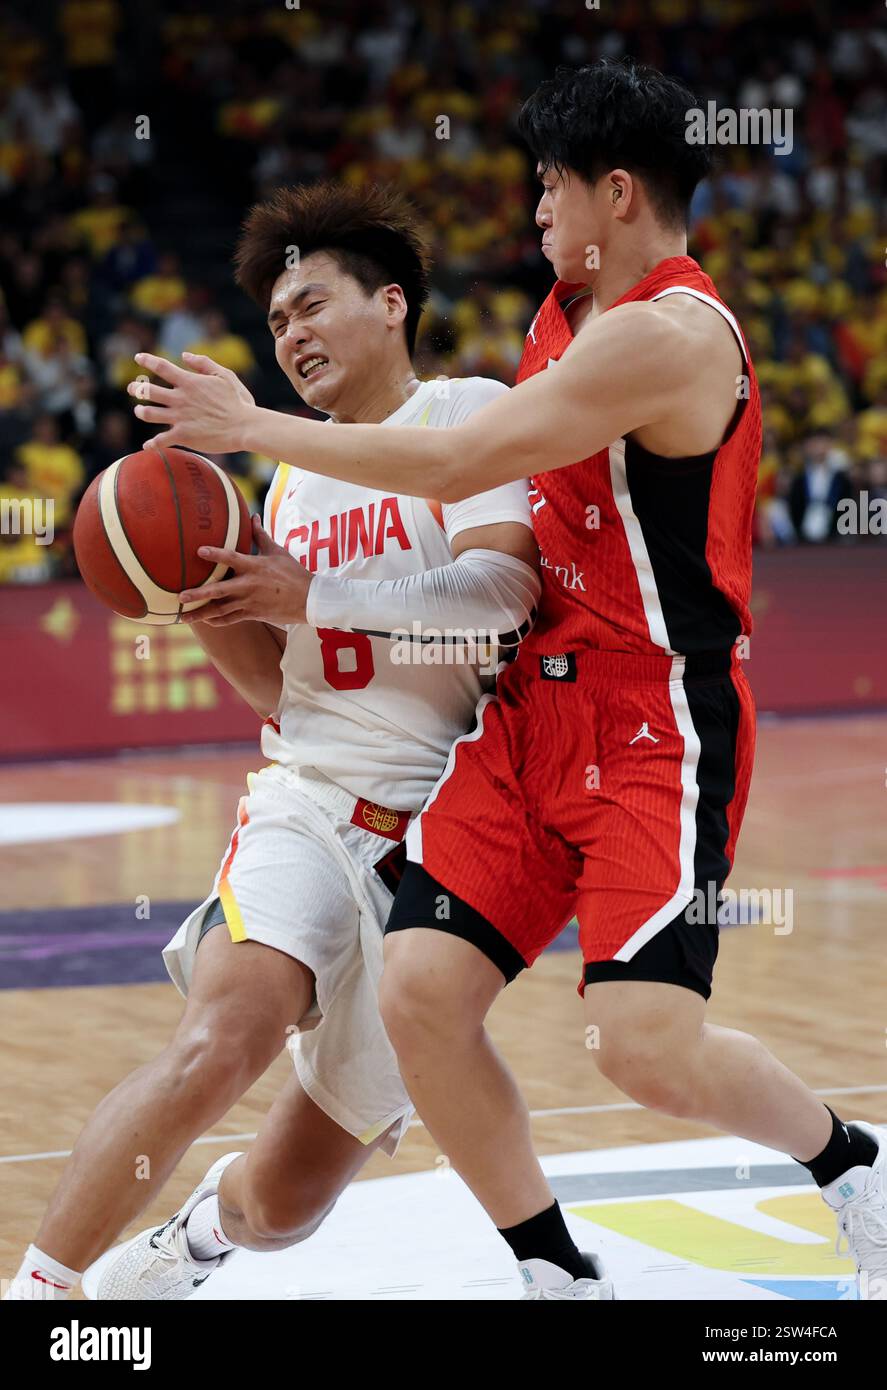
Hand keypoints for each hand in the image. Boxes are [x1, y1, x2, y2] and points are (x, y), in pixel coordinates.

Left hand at [128, 351, 255, 451]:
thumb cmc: (237, 402)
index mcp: (189, 382)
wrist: (244, 427)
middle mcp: (180, 399)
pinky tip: (147, 445)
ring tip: (140, 411)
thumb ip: (204, 363)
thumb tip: (184, 355)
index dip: (147, 360)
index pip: (162, 367)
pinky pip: (161, 441)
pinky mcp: (183, 436)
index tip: (138, 357)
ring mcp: (180, 418)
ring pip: (149, 414)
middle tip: (131, 388)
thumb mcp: (224, 376)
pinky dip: (152, 444)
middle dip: (135, 389)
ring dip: (141, 412)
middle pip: (148, 391)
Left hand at [181, 515, 312, 626]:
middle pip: (219, 590)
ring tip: (183, 616)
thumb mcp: (277, 551)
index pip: (231, 558)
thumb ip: (260, 535)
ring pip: (220, 609)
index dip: (215, 554)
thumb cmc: (293, 573)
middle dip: (198, 594)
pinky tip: (205, 620)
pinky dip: (217, 620)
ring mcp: (249, 602)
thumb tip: (252, 516)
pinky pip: (231, 619)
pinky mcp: (253, 614)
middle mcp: (249, 585)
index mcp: (254, 566)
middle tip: (180, 596)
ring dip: (201, 613)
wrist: (309, 599)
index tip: (198, 551)